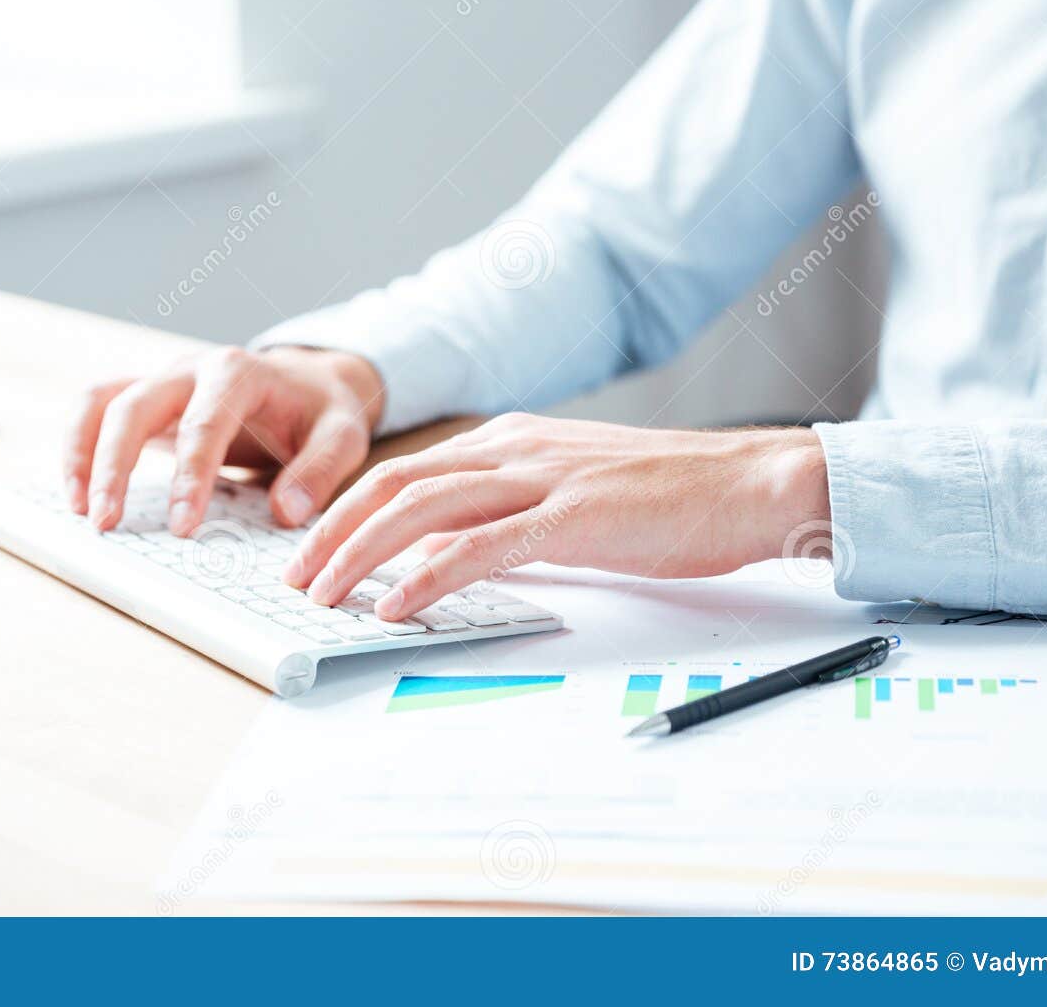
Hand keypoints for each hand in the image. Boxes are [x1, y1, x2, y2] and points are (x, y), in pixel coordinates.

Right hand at [64, 346, 383, 534]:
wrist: (307, 381)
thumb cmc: (320, 410)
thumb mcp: (343, 434)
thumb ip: (319, 470)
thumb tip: (286, 511)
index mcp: (239, 373)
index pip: (204, 423)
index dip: (189, 475)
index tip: (181, 525)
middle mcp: (191, 370)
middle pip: (135, 405)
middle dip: (114, 465)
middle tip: (107, 522)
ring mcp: (163, 381)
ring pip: (101, 402)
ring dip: (80, 452)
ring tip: (79, 510)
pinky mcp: (146, 399)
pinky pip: (96, 411)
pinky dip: (78, 446)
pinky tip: (78, 493)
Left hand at [282, 413, 830, 620]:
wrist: (750, 483)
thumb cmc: (670, 497)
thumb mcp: (571, 494)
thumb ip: (511, 513)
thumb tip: (451, 554)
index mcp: (510, 440)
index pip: (405, 472)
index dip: (346, 513)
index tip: (312, 553)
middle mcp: (514, 448)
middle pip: (395, 484)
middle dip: (331, 533)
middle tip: (295, 580)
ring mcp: (542, 479)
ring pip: (422, 508)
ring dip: (360, 555)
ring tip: (325, 597)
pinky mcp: (572, 518)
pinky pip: (480, 547)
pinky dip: (427, 577)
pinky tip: (396, 606)